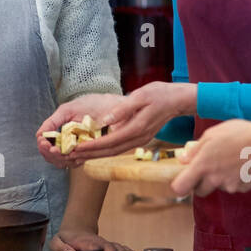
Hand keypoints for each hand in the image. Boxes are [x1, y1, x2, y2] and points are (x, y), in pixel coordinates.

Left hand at [40, 83, 197, 164]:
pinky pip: (120, 148)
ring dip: (97, 154)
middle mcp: (138, 138)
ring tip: (79, 155)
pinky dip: (106, 150)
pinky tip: (96, 149)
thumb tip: (105, 120)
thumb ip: (122, 109)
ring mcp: (140, 140)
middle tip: (72, 155)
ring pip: (115, 152)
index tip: (77, 148)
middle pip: (111, 151)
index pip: (110, 141)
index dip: (92, 146)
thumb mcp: (141, 96)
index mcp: (137, 128)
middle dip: (90, 154)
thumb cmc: (160, 94)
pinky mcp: (140, 138)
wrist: (178, 100)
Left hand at [49, 226, 137, 250]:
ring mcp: (103, 243)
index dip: (99, 248)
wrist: (75, 229)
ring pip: (115, 246)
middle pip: (106, 246)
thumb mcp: (56, 243)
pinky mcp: (108, 246)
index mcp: (81, 242)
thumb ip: (61, 249)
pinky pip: (119, 248)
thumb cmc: (65, 239)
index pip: (91, 244)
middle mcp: (95, 242)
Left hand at [169, 120, 250, 196]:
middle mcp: (214, 179)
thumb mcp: (211, 134)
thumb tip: (183, 160)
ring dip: (220, 179)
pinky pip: (235, 187)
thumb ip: (195, 150)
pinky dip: (236, 180)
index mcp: (202, 165)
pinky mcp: (242, 188)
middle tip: (208, 168)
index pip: (180, 187)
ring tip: (229, 161)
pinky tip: (241, 165)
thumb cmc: (237, 133)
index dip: (180, 185)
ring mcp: (229, 186)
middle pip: (200, 191)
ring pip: (218, 188)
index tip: (184, 179)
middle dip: (201, 183)